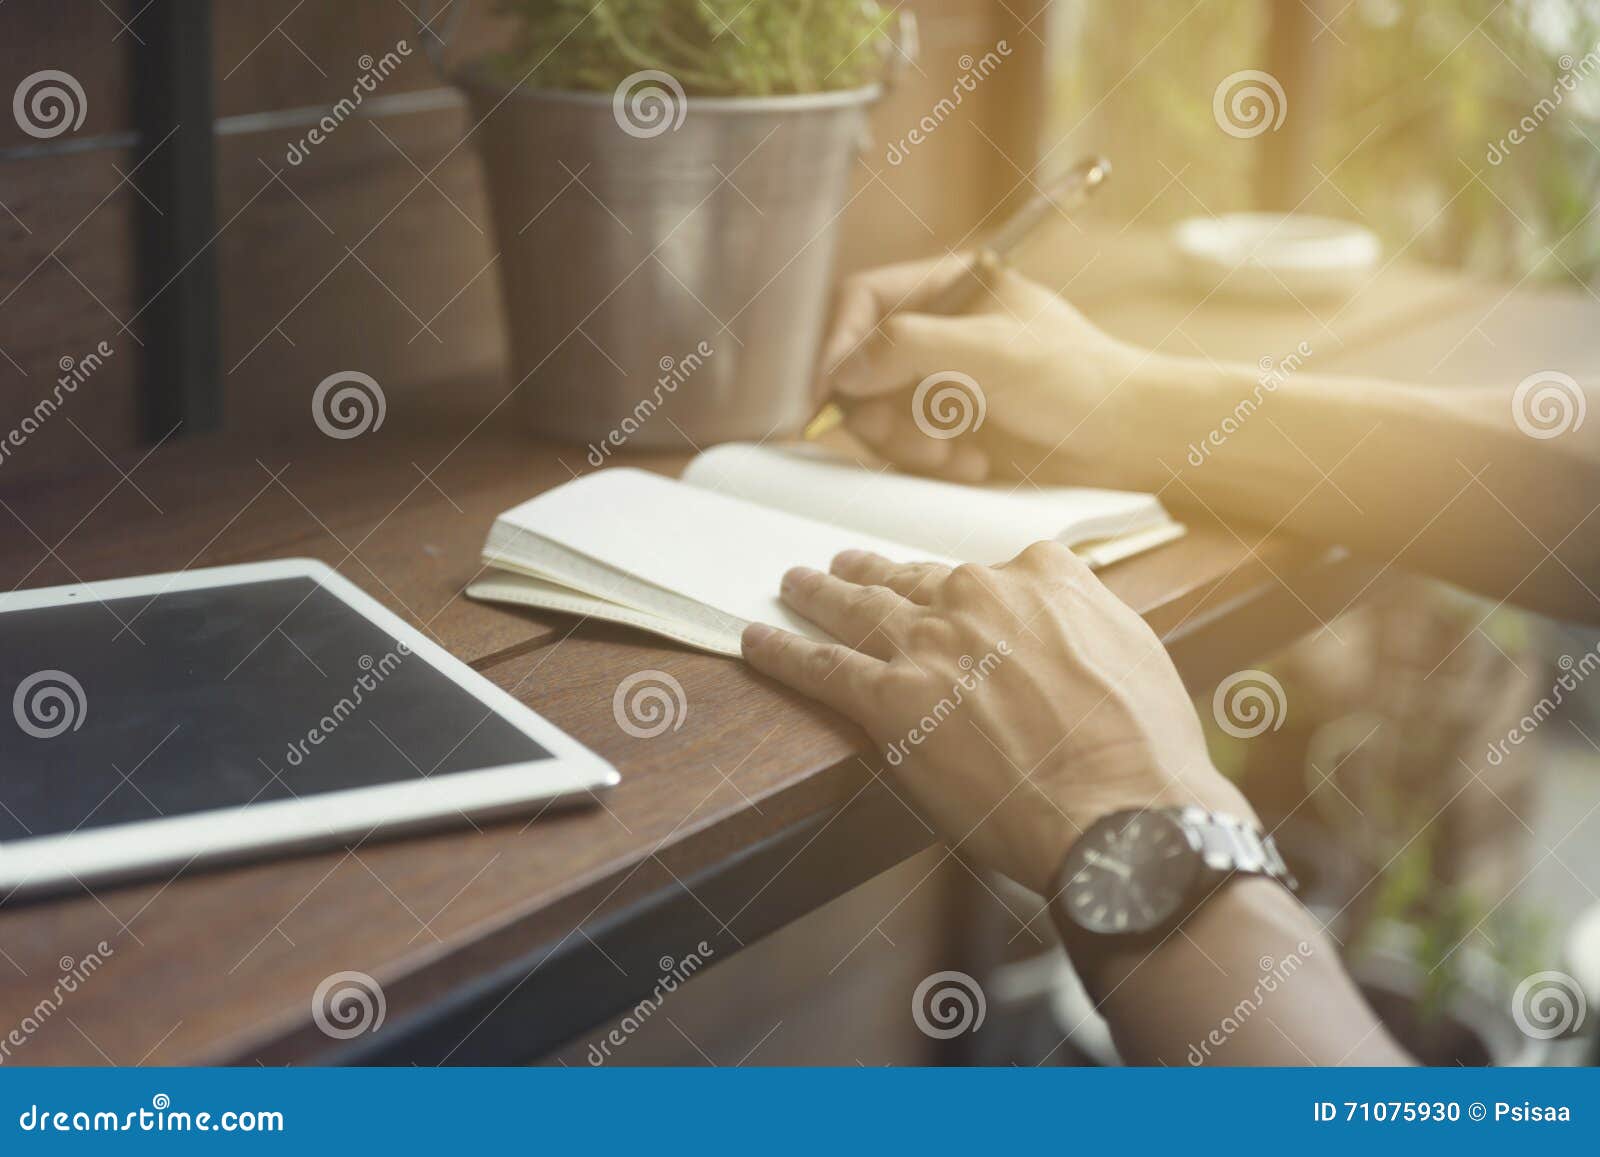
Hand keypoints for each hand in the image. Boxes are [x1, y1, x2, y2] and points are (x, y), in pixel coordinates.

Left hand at [740, 542, 1254, 893]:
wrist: (1123, 811)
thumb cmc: (1145, 752)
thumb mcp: (1137, 655)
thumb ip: (1091, 626)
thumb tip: (1072, 635)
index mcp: (1045, 578)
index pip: (992, 568)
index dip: (964, 585)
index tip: (950, 589)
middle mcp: (980, 596)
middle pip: (913, 579)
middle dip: (875, 573)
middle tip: (845, 566)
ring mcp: (930, 644)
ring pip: (857, 607)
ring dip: (819, 594)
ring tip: (794, 583)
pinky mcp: (889, 698)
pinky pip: (820, 665)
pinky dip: (782, 651)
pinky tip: (757, 641)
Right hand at [820, 256, 1150, 485]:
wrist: (1125, 438)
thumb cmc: (1077, 378)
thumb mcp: (993, 351)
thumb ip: (913, 347)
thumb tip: (843, 368)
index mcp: (946, 286)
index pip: (863, 301)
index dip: (837, 343)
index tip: (828, 390)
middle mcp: (934, 329)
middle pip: (857, 364)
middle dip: (876, 408)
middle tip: (909, 437)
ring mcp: (938, 380)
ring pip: (875, 412)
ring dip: (906, 442)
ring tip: (953, 454)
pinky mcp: (946, 426)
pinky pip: (903, 446)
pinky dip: (929, 462)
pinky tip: (972, 464)